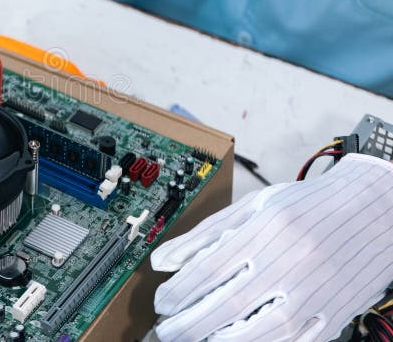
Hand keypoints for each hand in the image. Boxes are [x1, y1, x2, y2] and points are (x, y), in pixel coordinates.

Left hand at [151, 153, 392, 341]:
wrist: (375, 208)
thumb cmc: (309, 205)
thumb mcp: (253, 207)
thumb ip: (206, 234)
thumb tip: (163, 260)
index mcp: (266, 229)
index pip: (211, 268)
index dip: (180, 290)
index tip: (162, 301)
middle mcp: (290, 261)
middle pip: (230, 302)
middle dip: (191, 323)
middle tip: (168, 329)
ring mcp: (315, 290)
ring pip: (262, 330)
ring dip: (223, 340)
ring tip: (198, 339)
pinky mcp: (335, 312)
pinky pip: (296, 341)